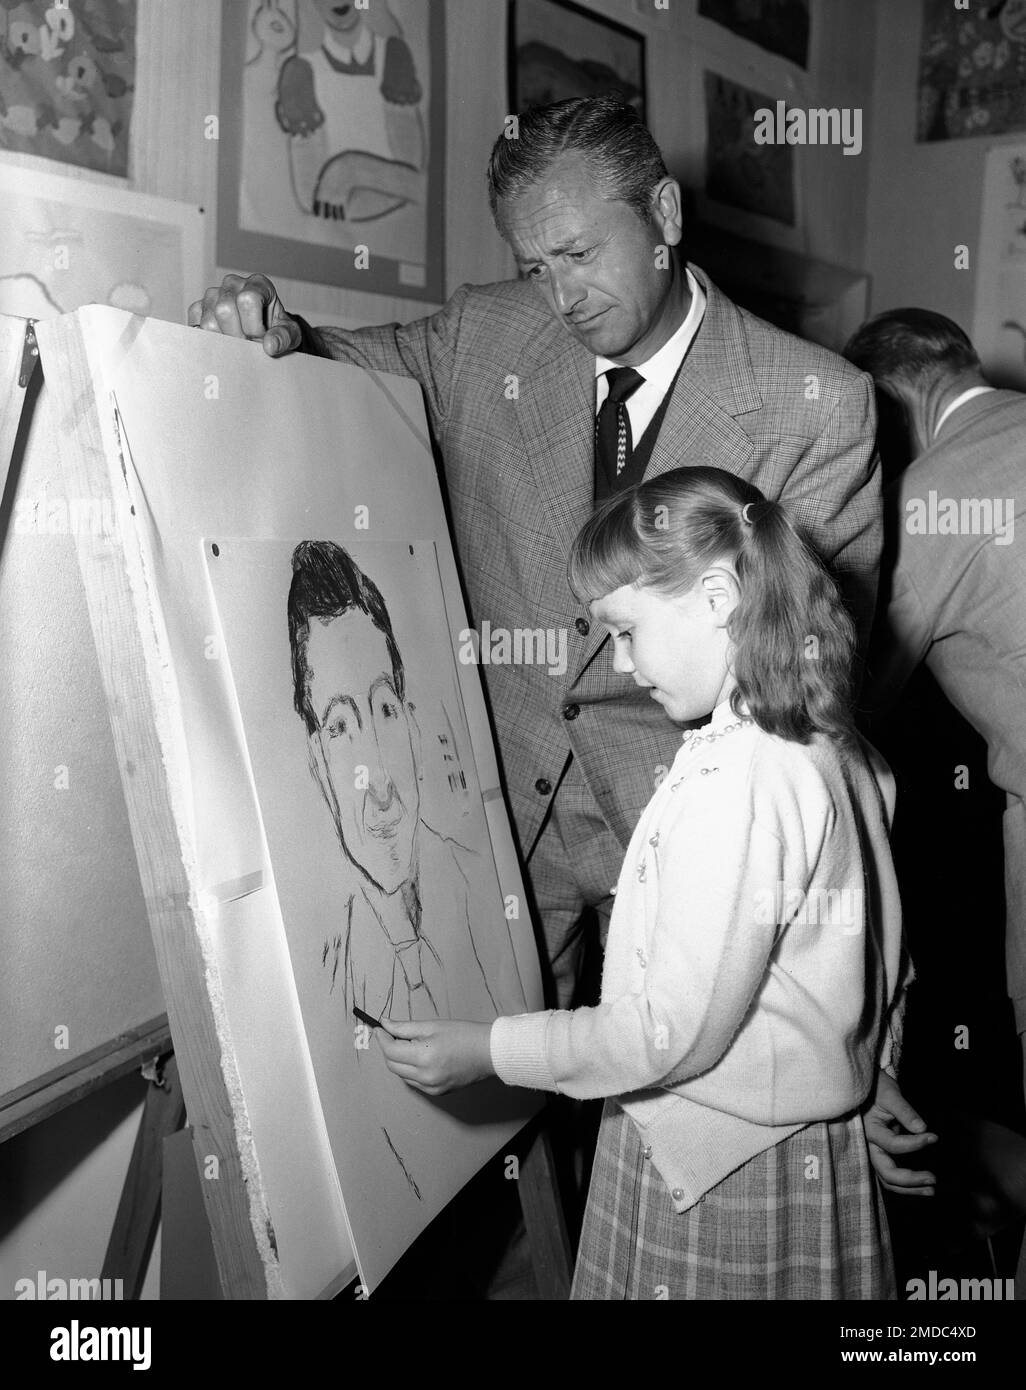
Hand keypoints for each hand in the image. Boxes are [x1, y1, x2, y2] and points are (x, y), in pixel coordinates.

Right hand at [187, 273, 302, 357]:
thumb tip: (270, 346)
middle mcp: (233, 284)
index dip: (254, 326)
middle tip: (248, 343)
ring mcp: (213, 294)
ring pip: (208, 322)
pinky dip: (209, 339)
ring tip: (238, 341)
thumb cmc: (277, 328)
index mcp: (257, 283)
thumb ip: (284, 338)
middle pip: (224, 310)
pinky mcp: (199, 308)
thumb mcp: (290, 333)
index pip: (247, 300)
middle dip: (237, 335)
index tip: (261, 337)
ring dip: (224, 340)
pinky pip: (195, 326)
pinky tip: (224, 340)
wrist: (265, 330)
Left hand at [377, 1019, 494, 1095]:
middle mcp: (425, 1076)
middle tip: (393, 1034)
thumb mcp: (432, 1025)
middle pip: (392, 1065)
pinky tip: (422, 1057)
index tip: (380, 1029)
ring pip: (402, 1075)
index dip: (382, 1038)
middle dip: (389, 1049)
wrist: (489, 1052)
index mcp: (424, 1057)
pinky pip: (415, 1082)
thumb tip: (385, 1024)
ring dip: (399, 1060)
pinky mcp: (437, 1093)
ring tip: (412, 1045)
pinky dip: (411, 1070)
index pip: (390, 1051)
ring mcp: (431, 1088)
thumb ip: (404, 1027)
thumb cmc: (464, 1035)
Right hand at [864, 1069, 937, 1195]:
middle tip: (933, 1179)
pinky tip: (922, 1186)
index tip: (934, 1137)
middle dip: (910, 1180)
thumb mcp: (890, 1094)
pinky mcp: (882, 1154)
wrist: (869, 1087)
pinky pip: (891, 1175)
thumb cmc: (879, 1088)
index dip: (915, 1144)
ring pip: (888, 1179)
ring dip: (909, 1188)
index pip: (893, 1145)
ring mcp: (875, 1153)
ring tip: (931, 1190)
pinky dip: (906, 1184)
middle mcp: (871, 1146)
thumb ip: (905, 1111)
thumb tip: (922, 1129)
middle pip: (887, 1172)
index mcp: (870, 1131)